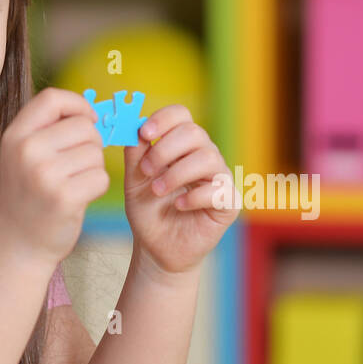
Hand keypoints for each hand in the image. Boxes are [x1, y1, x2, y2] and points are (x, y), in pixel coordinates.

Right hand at [0, 88, 107, 264]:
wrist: (19, 244)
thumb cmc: (29, 196)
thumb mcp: (23, 156)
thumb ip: (48, 129)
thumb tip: (92, 111)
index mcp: (14, 135)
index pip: (52, 98)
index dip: (78, 105)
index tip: (88, 120)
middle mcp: (26, 151)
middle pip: (84, 126)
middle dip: (92, 143)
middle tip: (79, 164)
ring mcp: (44, 175)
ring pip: (96, 153)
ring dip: (94, 168)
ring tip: (73, 183)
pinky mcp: (64, 198)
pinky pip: (101, 177)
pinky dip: (98, 187)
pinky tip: (80, 197)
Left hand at [122, 104, 238, 278]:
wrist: (156, 248)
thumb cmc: (149, 211)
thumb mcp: (134, 179)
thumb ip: (135, 152)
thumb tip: (135, 125)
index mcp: (182, 146)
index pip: (182, 115)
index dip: (164, 119)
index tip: (144, 134)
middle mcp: (204, 156)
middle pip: (195, 132)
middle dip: (166, 149)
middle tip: (146, 170)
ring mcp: (219, 178)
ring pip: (208, 157)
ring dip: (177, 173)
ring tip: (157, 191)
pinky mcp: (228, 203)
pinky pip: (218, 189)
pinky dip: (194, 196)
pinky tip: (178, 206)